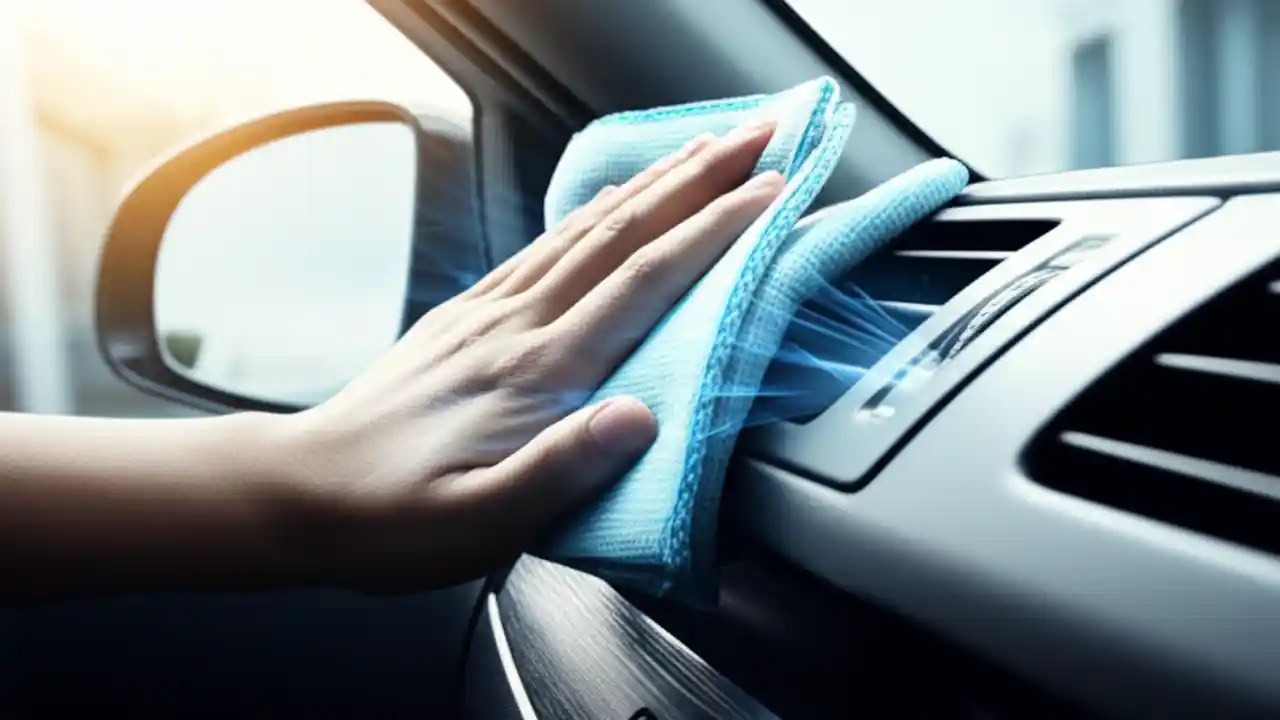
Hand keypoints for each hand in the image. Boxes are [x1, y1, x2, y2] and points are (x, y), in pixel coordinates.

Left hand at [277, 120, 782, 589]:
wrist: (302, 492)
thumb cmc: (394, 520)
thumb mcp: (481, 522)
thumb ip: (563, 469)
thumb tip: (641, 418)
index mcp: (536, 374)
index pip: (643, 281)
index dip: (713, 230)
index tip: (769, 190)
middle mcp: (516, 327)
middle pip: (624, 232)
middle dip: (699, 177)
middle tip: (758, 134)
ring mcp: (489, 313)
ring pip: (586, 228)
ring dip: (652, 181)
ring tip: (702, 147)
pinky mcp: (467, 315)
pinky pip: (541, 245)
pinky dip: (590, 211)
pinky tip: (609, 199)